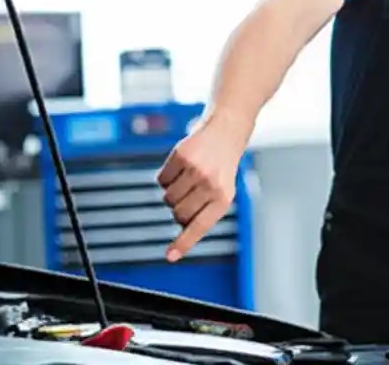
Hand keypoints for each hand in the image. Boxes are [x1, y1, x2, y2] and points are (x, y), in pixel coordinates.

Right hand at [155, 111, 249, 260]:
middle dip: (178, 208)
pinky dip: (167, 175)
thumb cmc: (222, 165)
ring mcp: (196, 170)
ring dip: (172, 191)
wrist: (226, 131)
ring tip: (189, 178)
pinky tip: (182, 166)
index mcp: (224, 198)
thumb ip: (205, 211)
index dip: (183, 243)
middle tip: (191, 193)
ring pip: (167, 197)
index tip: (170, 256)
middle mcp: (211, 185)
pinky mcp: (182, 156)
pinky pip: (161, 179)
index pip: (200, 226)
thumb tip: (182, 231)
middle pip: (177, 214)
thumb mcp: (222, 191)